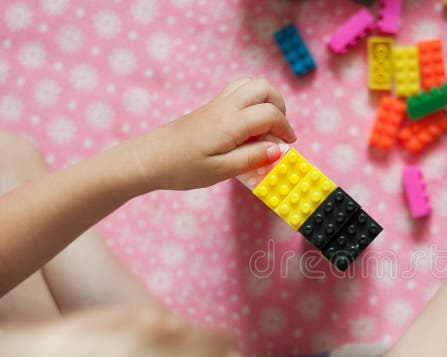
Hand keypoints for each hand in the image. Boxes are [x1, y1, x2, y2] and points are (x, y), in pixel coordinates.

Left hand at [132, 77, 296, 190]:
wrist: (148, 159)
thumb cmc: (181, 168)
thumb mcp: (219, 172)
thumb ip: (251, 159)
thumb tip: (277, 149)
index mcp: (229, 123)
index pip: (269, 113)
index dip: (285, 128)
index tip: (287, 145)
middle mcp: (225, 107)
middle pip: (264, 87)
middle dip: (279, 106)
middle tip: (278, 130)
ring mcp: (216, 104)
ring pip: (251, 84)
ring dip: (266, 100)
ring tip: (265, 126)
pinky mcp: (210, 107)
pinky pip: (238, 91)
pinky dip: (251, 101)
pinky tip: (247, 124)